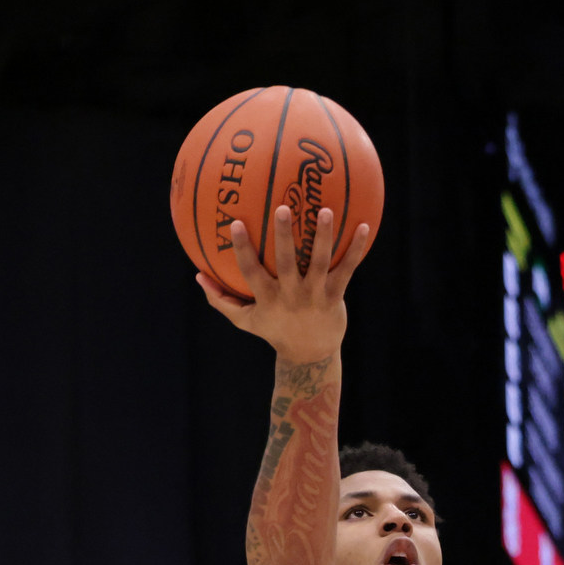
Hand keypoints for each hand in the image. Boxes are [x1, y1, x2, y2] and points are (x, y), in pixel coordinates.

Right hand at [198, 208, 371, 361]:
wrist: (310, 357)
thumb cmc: (274, 331)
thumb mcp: (246, 320)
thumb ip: (221, 299)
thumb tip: (198, 275)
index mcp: (268, 299)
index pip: (252, 272)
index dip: (243, 250)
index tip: (236, 223)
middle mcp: (292, 296)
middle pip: (287, 264)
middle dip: (284, 237)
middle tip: (282, 207)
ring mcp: (316, 296)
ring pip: (321, 263)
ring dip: (324, 237)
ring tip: (326, 210)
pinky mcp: (335, 297)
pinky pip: (347, 270)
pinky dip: (357, 250)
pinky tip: (365, 226)